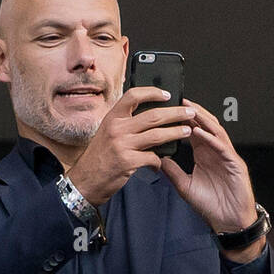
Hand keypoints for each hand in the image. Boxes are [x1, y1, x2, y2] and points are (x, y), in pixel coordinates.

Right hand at [67, 86, 194, 205]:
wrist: (84, 182)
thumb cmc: (97, 159)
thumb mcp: (106, 133)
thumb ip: (124, 123)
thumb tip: (150, 117)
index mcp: (112, 118)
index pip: (133, 95)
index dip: (152, 92)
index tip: (167, 94)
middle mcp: (116, 129)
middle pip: (153, 115)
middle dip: (176, 113)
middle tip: (189, 112)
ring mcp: (122, 145)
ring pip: (157, 135)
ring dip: (176, 132)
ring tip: (186, 131)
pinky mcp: (128, 162)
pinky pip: (152, 158)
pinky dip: (159, 161)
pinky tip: (160, 163)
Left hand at [158, 100, 258, 241]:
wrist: (229, 221)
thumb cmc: (211, 204)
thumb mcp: (185, 186)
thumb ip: (173, 172)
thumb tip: (158, 159)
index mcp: (205, 154)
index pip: (193, 130)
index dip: (182, 119)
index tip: (168, 110)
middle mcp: (216, 151)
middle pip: (205, 125)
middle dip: (192, 112)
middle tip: (178, 101)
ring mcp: (226, 155)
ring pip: (215, 130)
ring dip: (202, 119)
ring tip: (188, 110)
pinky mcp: (235, 163)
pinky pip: (222, 146)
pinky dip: (210, 138)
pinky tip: (198, 132)